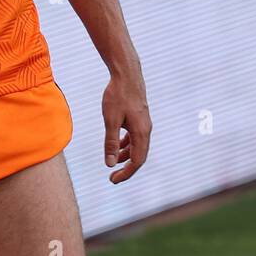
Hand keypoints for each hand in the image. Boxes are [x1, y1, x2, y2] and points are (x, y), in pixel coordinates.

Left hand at [101, 67, 151, 183]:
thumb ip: (110, 143)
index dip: (126, 173)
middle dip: (126, 169)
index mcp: (141, 133)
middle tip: (112, 178)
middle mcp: (146, 130)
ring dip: (125, 157)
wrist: (127, 75)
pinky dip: (126, 145)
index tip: (112, 180)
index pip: (137, 161)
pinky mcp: (139, 118)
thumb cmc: (117, 96)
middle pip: (139, 156)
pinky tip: (117, 146)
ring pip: (137, 147)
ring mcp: (144, 124)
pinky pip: (135, 138)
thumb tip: (110, 164)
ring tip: (112, 163)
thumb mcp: (110, 120)